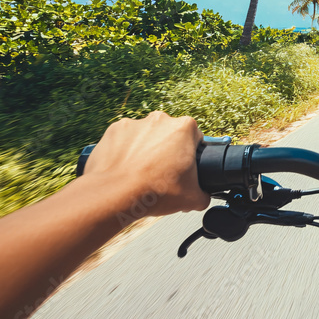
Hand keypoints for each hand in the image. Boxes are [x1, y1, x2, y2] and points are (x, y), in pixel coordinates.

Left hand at [82, 111, 209, 216]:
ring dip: (145, 148)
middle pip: (169, 133)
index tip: (183, 166)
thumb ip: (203, 195)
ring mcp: (135, 123)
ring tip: (141, 172)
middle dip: (167, 149)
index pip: (195, 137)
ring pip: (146, 135)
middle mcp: (160, 119)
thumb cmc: (154, 192)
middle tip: (162, 172)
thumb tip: (202, 197)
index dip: (191, 153)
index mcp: (184, 128)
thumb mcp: (192, 199)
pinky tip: (125, 168)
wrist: (115, 195)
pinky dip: (125, 150)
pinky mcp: (114, 130)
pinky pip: (124, 139)